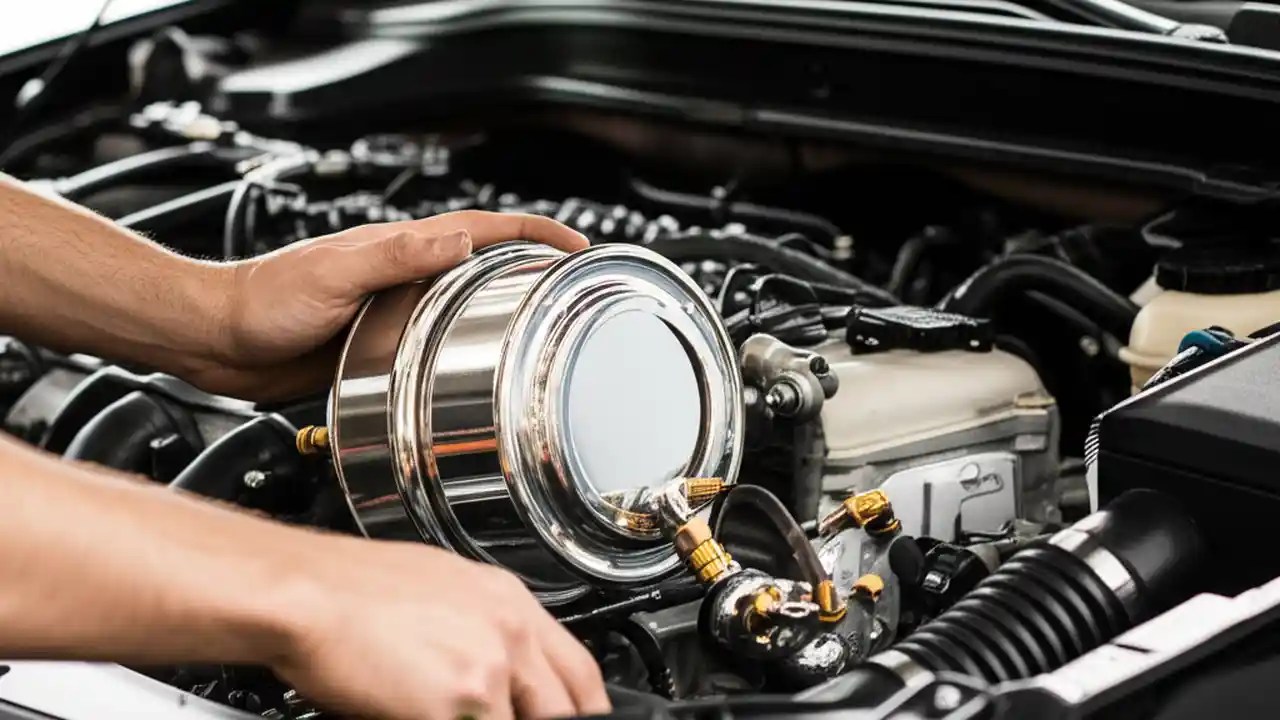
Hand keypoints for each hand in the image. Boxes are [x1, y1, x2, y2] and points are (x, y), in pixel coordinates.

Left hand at [197, 211, 587, 399]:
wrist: (218, 339)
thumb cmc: (262, 302)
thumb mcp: (333, 274)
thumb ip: (395, 257)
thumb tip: (458, 240)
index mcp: (397, 249)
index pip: (481, 231)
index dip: (533, 235)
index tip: (575, 248)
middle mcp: (401, 274)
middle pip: (482, 265)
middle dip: (532, 269)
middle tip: (570, 291)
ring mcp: (391, 308)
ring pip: (461, 307)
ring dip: (501, 312)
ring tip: (539, 331)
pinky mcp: (377, 342)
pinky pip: (433, 340)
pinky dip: (463, 349)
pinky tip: (473, 372)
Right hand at [274, 537, 609, 719]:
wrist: (305, 593)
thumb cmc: (352, 588)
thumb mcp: (442, 589)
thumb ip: (484, 629)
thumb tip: (499, 665)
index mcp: (512, 602)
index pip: (580, 670)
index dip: (586, 708)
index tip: (581, 719)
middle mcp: (510, 633)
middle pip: (567, 707)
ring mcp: (490, 670)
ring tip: (458, 715)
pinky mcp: (459, 705)